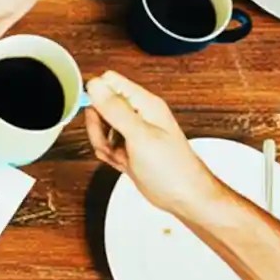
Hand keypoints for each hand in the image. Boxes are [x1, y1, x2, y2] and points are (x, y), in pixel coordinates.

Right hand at [85, 71, 220, 216]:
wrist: (183, 197)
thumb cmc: (173, 169)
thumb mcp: (140, 135)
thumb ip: (116, 109)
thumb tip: (95, 86)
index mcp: (144, 104)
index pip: (110, 82)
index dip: (97, 95)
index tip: (98, 115)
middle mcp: (138, 114)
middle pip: (100, 105)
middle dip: (98, 125)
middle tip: (111, 140)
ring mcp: (132, 132)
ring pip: (100, 126)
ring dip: (102, 143)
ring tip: (120, 154)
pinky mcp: (128, 148)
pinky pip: (105, 144)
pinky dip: (108, 155)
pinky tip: (122, 162)